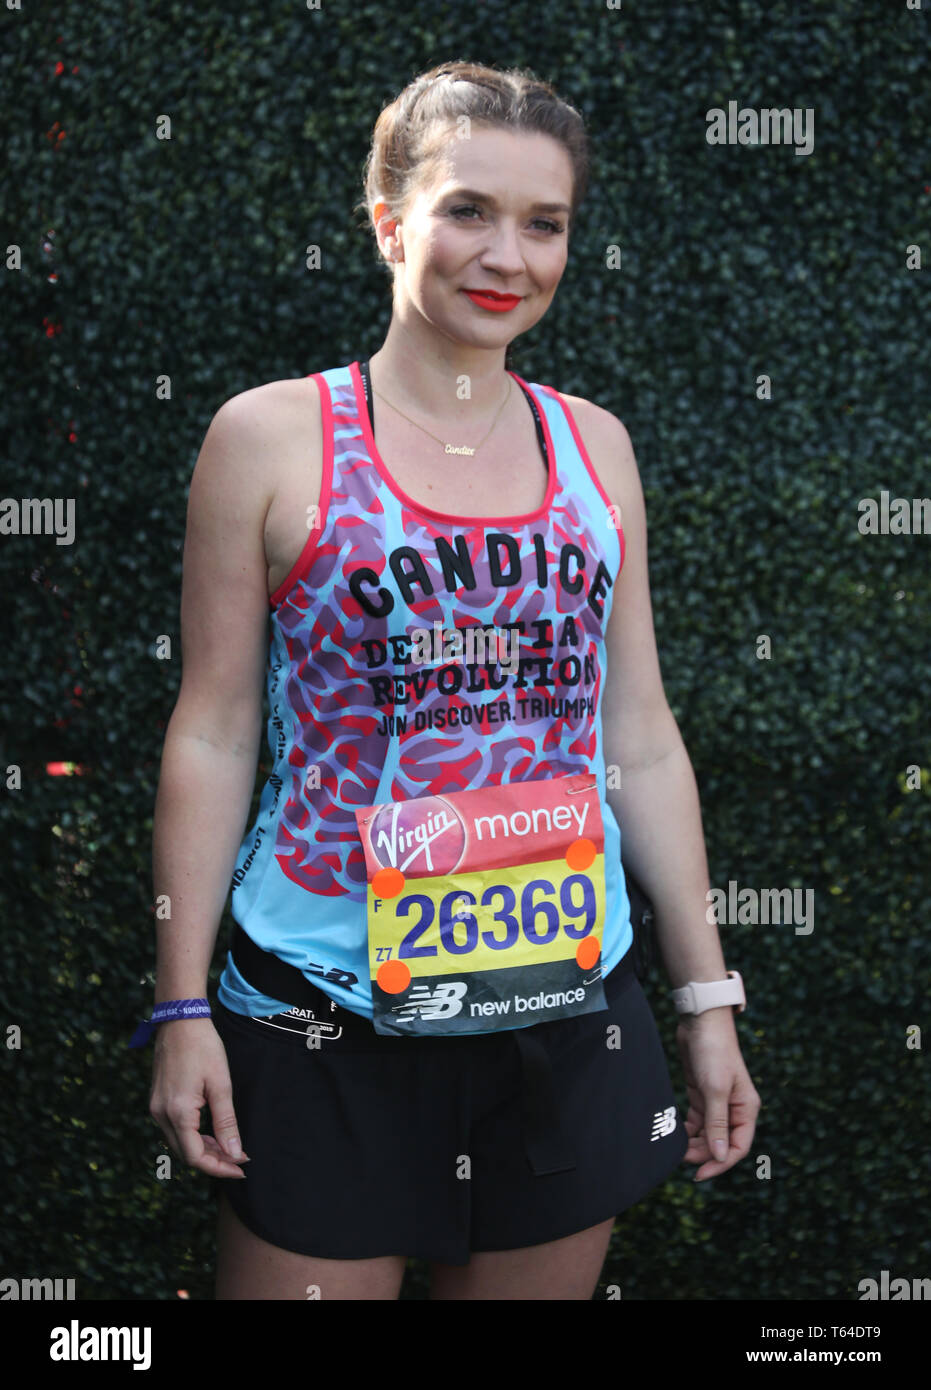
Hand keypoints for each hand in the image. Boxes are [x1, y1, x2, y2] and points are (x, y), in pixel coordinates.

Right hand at [148, 1018, 249, 1177]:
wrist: (180, 1020)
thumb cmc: (203, 1048)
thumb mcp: (221, 1084)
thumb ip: (226, 1122)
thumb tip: (235, 1153)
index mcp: (178, 1113)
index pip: (195, 1157)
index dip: (219, 1167)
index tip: (241, 1168)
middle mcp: (161, 1115)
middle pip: (185, 1153)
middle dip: (213, 1161)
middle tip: (240, 1160)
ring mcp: (155, 1108)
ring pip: (178, 1142)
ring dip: (202, 1149)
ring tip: (228, 1148)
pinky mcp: (156, 1101)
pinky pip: (173, 1129)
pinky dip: (192, 1136)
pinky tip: (210, 1133)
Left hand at [675, 1010, 759, 1180]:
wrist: (700, 1022)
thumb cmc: (714, 1052)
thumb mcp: (716, 1090)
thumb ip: (718, 1124)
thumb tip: (720, 1156)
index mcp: (746, 1109)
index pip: (738, 1147)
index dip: (720, 1164)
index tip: (699, 1174)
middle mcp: (734, 1109)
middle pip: (721, 1143)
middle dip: (702, 1154)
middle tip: (680, 1158)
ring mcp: (717, 1102)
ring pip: (707, 1134)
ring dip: (694, 1144)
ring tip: (675, 1148)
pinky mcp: (701, 1095)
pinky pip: (696, 1122)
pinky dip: (687, 1131)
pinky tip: (675, 1134)